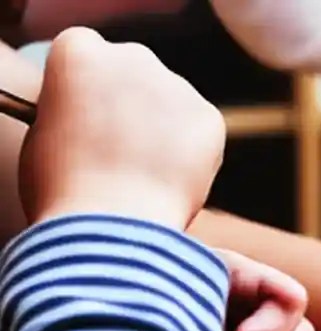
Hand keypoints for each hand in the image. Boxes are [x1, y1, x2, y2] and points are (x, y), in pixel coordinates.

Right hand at [19, 26, 223, 227]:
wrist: (111, 223)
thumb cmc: (64, 188)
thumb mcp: (46, 135)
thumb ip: (74, 110)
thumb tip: (96, 116)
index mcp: (78, 52)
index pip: (87, 56)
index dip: (86, 91)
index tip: (85, 117)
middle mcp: (131, 56)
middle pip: (133, 72)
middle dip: (130, 102)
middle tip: (121, 149)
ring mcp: (175, 84)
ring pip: (169, 103)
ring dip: (162, 129)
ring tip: (143, 176)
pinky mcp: (209, 116)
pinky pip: (199, 131)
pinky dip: (191, 154)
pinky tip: (169, 181)